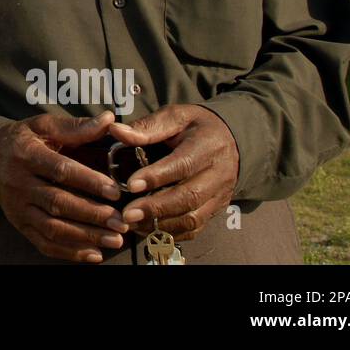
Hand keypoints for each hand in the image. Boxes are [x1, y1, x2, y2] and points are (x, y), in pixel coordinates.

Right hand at [0, 111, 130, 263]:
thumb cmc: (24, 140)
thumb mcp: (44, 126)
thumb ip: (77, 127)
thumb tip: (109, 119)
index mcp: (27, 154)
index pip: (60, 170)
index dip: (88, 181)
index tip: (114, 192)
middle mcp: (20, 183)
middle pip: (58, 202)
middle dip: (92, 215)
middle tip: (121, 223)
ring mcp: (18, 207)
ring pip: (52, 228)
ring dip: (85, 236)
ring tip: (115, 240)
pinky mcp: (19, 224)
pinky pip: (43, 243)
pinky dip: (69, 252)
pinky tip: (94, 255)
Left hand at [105, 104, 238, 240]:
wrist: (233, 140)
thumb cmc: (197, 127)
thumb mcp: (175, 117)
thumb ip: (148, 127)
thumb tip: (116, 131)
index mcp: (207, 146)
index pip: (182, 165)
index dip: (156, 177)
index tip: (131, 185)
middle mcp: (218, 174)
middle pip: (188, 197)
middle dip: (156, 208)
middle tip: (127, 214)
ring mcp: (219, 195)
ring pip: (193, 217)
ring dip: (161, 224)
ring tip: (133, 224)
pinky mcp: (216, 209)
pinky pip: (196, 227)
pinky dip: (172, 232)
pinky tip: (148, 229)